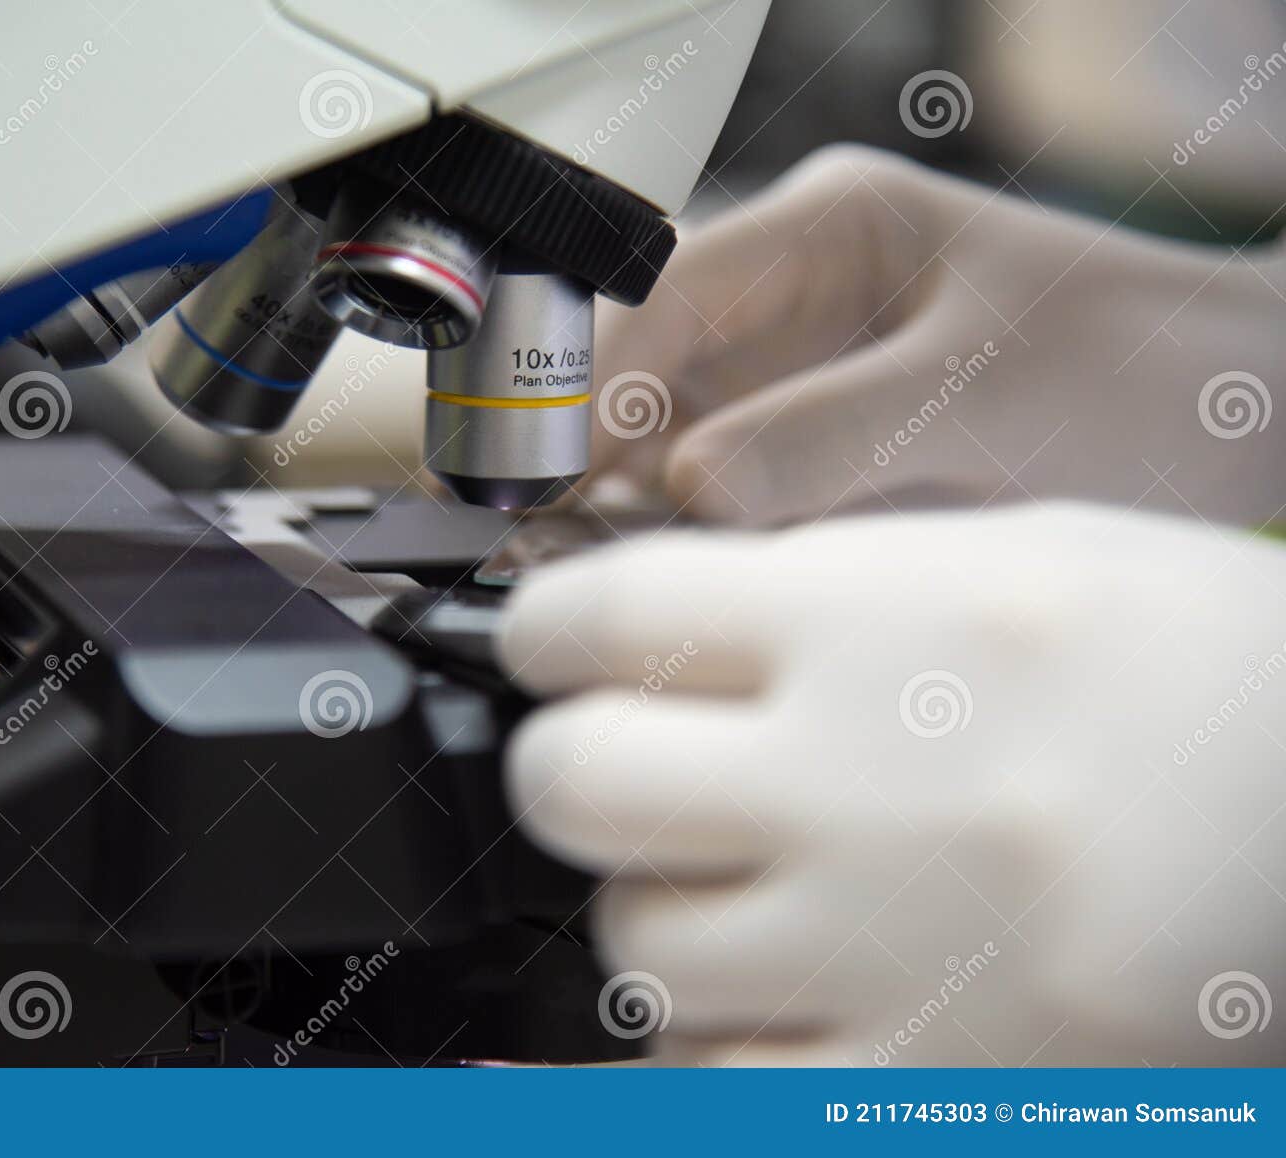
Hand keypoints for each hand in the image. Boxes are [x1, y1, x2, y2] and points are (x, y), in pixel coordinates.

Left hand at [498, 503, 1285, 1064]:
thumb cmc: (1196, 672)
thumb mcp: (1007, 563)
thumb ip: (812, 598)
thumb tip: (648, 640)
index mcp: (890, 625)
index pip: (609, 615)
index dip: (543, 631)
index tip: (549, 650)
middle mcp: (878, 787)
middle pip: (581, 786)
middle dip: (573, 772)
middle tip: (619, 767)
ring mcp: (904, 958)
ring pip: (639, 954)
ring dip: (657, 914)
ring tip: (746, 887)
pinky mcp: (938, 1092)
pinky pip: (718, 1093)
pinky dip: (712, 1046)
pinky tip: (768, 995)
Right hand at [587, 145, 1285, 527]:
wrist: (1237, 425)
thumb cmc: (1138, 367)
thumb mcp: (979, 392)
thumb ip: (827, 435)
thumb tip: (686, 491)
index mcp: (827, 230)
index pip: (657, 293)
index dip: (581, 382)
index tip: (540, 478)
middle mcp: (793, 305)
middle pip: (641, 372)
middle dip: (590, 458)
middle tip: (551, 548)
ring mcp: (801, 387)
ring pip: (668, 447)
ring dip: (633, 515)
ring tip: (607, 585)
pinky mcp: (817, 462)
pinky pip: (722, 506)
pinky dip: (692, 550)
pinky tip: (679, 593)